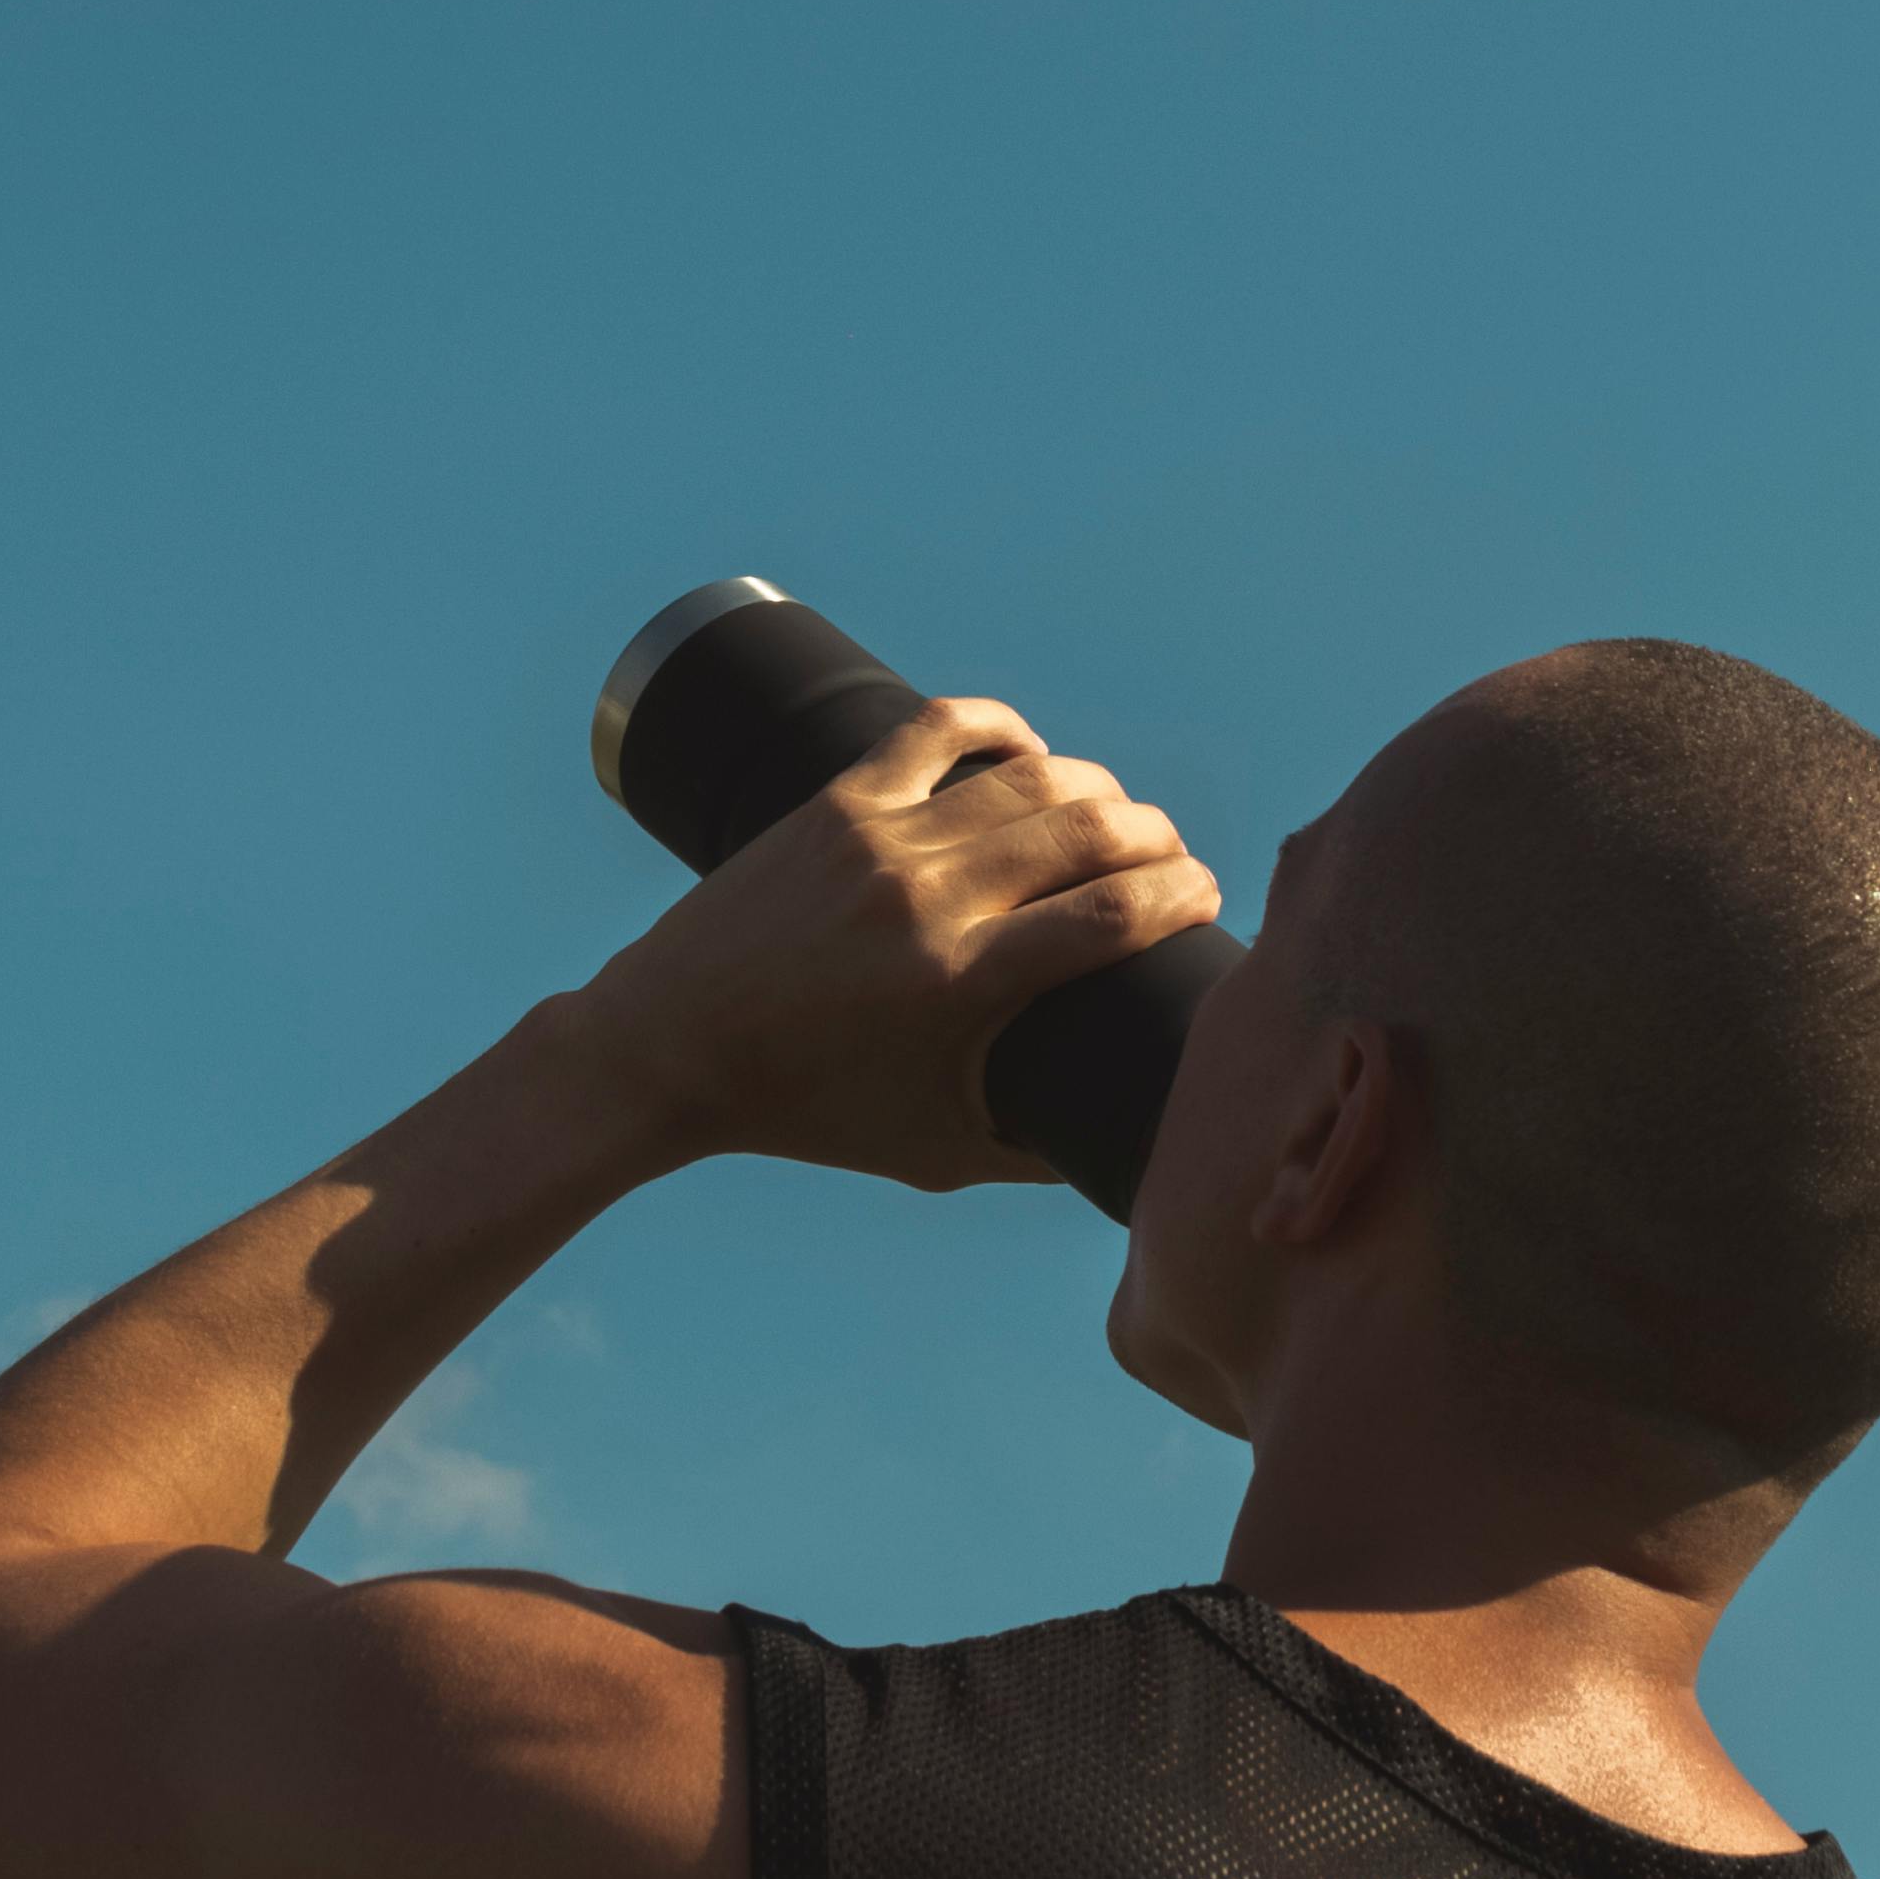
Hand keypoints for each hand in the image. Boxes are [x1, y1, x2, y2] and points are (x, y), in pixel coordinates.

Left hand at [566, 698, 1222, 1189]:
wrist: (671, 1045)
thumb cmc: (807, 1109)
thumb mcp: (934, 1150)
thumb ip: (1037, 1152)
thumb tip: (1130, 1144)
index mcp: (961, 983)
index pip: (1117, 913)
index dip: (1186, 893)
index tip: (1208, 897)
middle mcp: (928, 898)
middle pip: (1091, 831)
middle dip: (1157, 838)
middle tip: (1173, 860)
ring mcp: (881, 838)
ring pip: (1031, 776)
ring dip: (1098, 788)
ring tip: (1119, 816)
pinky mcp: (838, 800)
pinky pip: (940, 727)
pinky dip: (1000, 726)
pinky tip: (1031, 750)